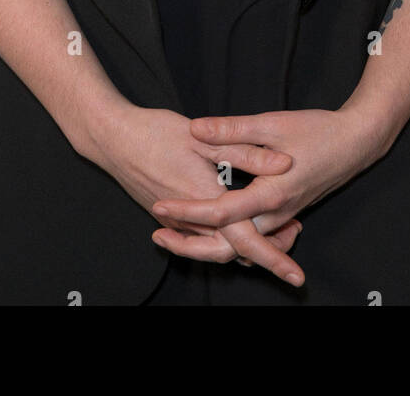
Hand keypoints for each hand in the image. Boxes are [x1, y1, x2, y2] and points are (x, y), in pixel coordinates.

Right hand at [83, 101, 306, 283]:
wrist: (111, 138)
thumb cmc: (155, 133)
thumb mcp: (202, 138)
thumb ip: (244, 152)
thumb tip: (284, 163)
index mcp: (205, 199)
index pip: (246, 240)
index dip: (274, 259)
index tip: (297, 277)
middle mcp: (191, 219)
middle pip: (234, 252)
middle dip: (266, 253)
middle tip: (293, 239)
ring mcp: (177, 222)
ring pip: (217, 246)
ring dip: (246, 244)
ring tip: (276, 229)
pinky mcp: (167, 216)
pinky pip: (200, 237)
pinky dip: (222, 235)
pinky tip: (235, 217)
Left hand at [149, 106, 385, 263]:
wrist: (357, 143)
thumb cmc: (318, 130)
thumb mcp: (272, 123)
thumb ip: (233, 130)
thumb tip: (196, 128)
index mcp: (271, 193)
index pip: (220, 211)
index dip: (187, 210)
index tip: (160, 206)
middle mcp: (276, 214)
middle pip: (228, 245)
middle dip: (191, 245)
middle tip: (159, 234)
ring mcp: (282, 216)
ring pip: (240, 244)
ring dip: (208, 241)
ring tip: (175, 231)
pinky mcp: (285, 212)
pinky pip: (252, 234)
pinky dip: (228, 234)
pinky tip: (209, 221)